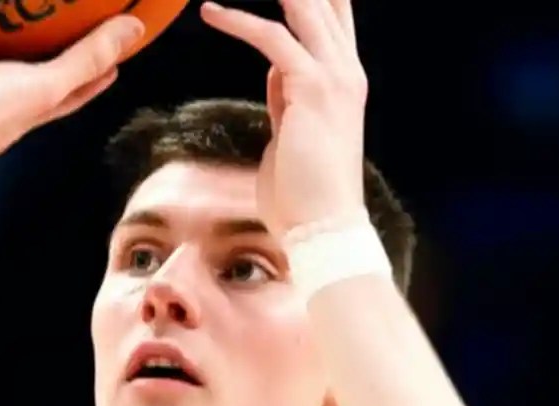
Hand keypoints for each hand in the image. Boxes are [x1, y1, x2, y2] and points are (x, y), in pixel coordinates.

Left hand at [199, 0, 367, 238]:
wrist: (323, 228)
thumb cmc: (303, 194)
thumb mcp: (292, 134)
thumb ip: (287, 98)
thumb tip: (276, 72)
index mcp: (344, 82)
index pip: (332, 19)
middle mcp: (346, 72)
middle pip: (327, 2)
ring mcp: (334, 78)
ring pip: (305, 8)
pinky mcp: (311, 90)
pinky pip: (273, 38)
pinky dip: (239, 21)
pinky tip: (212, 12)